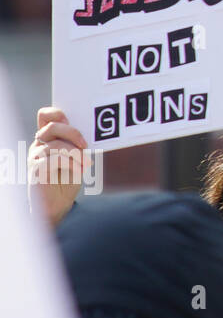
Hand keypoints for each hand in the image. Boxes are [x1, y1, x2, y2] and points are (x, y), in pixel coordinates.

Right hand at [27, 107, 89, 227]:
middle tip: (86, 146)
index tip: (72, 121)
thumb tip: (92, 129)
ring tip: (86, 163)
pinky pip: (53, 160)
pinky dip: (71, 164)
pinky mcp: (36, 171)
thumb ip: (77, 143)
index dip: (57, 113)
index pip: (45, 116)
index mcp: (48, 138)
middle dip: (73, 133)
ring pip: (56, 145)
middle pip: (52, 127)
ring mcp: (35, 158)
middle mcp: (38, 145)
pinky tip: (80, 171)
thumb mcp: (76, 157)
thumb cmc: (68, 179)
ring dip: (76, 154)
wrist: (58, 204)